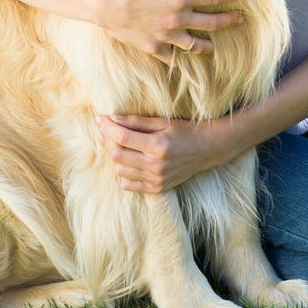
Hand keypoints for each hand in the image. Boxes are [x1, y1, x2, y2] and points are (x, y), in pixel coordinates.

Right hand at [91, 0, 243, 62]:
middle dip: (230, 20)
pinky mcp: (153, 48)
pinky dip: (179, 58)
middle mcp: (178, 19)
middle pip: (213, 23)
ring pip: (196, 46)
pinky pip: (172, 58)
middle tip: (241, 20)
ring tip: (214, 46)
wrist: (103, 1)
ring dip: (208, 45)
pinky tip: (184, 60)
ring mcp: (166, 36)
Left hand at [96, 113, 229, 192]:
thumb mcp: (162, 122)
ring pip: (120, 170)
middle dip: (108, 140)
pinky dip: (123, 172)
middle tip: (111, 130)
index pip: (122, 138)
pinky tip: (130, 161)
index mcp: (158, 145)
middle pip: (117, 155)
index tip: (100, 118)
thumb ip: (136, 122)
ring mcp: (156, 179)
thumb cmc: (184, 131)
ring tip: (123, 144)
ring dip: (116, 156)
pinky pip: (128, 184)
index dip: (107, 127)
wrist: (207, 149)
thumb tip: (111, 118)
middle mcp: (156, 165)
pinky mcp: (157, 188)